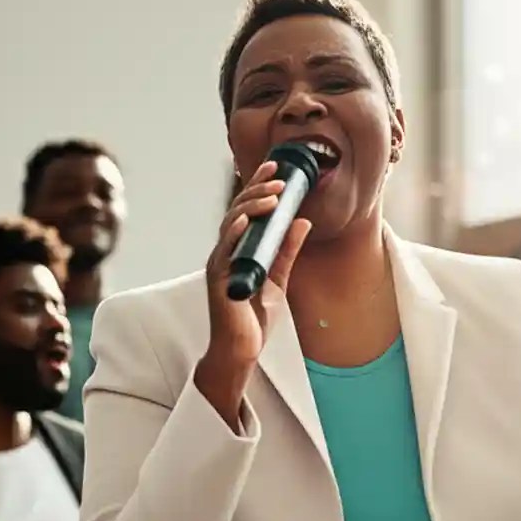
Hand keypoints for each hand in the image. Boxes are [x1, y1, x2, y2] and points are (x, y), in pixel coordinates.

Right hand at [195, 161, 310, 428]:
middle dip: (257, 190)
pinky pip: (223, 252)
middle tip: (278, 177)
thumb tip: (302, 222)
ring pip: (230, 226)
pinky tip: (243, 221)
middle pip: (237, 211)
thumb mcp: (278, 280)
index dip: (259, 187)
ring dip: (250, 207)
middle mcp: (225, 252)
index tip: (276, 168)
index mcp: (238, 249)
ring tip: (271, 195)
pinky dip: (233, 234)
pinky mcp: (218, 281)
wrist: (239, 352)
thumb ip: (287, 251)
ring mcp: (219, 265)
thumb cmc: (252, 319)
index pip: (247, 210)